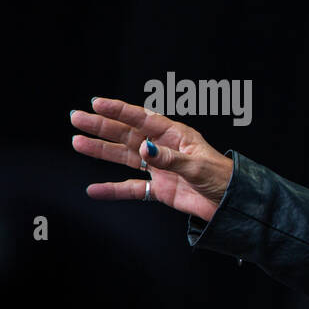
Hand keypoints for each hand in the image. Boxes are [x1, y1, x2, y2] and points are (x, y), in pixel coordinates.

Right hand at [70, 98, 233, 221]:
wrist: (232, 205)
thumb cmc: (223, 178)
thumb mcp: (198, 166)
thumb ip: (170, 159)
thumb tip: (145, 150)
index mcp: (176, 135)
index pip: (143, 119)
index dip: (120, 110)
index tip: (97, 103)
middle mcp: (164, 148)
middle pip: (128, 135)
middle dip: (102, 127)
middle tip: (77, 118)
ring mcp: (160, 168)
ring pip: (125, 157)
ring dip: (102, 150)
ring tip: (77, 142)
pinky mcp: (160, 189)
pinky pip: (133, 188)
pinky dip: (114, 190)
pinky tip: (94, 190)